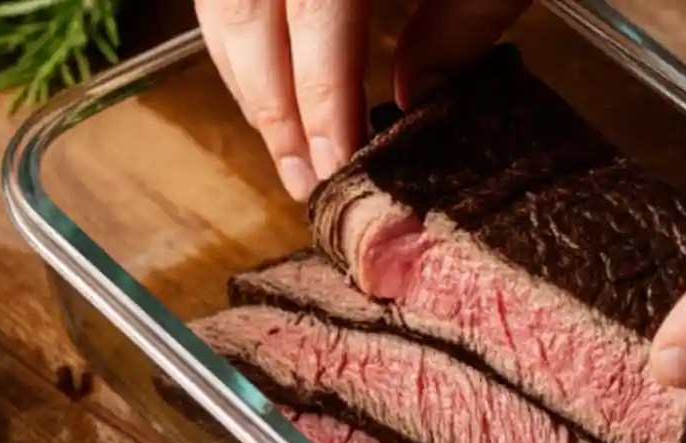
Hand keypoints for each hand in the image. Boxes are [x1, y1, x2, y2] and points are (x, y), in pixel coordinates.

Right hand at [194, 0, 532, 199]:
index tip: (335, 170)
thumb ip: (462, 21)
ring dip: (247, 78)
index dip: (319, 102)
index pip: (313, 21)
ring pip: (223, 4)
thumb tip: (419, 100)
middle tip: (300, 181)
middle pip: (247, 16)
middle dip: (271, 107)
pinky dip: (238, 38)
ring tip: (284, 145)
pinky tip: (266, 79)